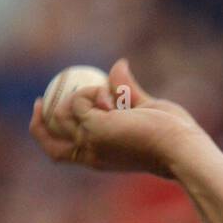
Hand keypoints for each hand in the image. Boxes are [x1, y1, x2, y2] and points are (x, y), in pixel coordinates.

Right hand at [28, 58, 202, 178]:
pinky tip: (112, 96)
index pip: (60, 153)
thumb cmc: (172, 135)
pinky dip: (90, 91)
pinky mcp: (95, 129)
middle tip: (43, 96)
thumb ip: (128, 90)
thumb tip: (118, 65)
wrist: (181, 147)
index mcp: (99, 157)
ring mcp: (91, 143)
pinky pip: (78, 101)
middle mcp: (90, 155)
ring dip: (79, 96)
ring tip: (110, 96)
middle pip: (49, 144)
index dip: (44, 132)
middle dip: (41, 119)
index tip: (43, 108)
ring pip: (61, 116)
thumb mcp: (144, 110)